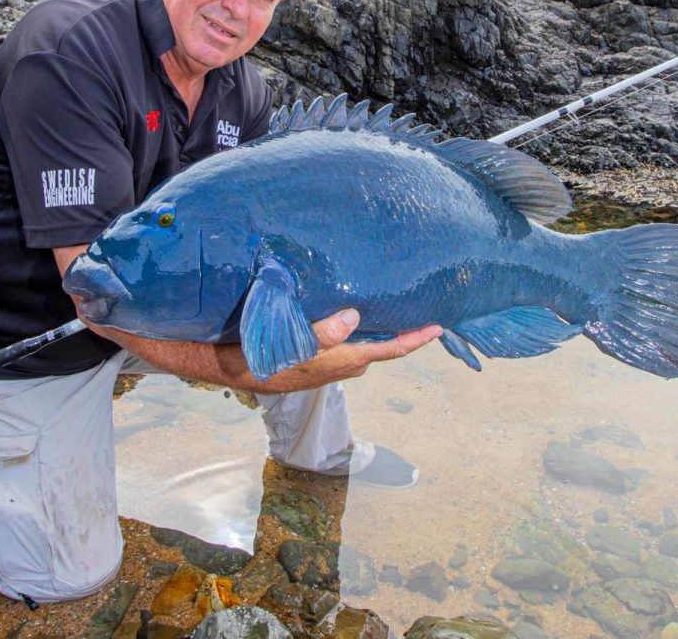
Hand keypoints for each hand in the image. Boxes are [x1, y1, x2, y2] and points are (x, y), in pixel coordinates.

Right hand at [253, 309, 442, 392]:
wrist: (238, 370)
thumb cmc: (267, 358)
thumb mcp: (295, 345)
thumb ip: (326, 333)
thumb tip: (354, 315)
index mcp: (347, 359)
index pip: (391, 349)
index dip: (416, 338)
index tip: (438, 327)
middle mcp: (347, 363)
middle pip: (384, 346)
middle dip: (403, 331)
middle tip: (419, 308)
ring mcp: (335, 363)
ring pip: (368, 344)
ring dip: (381, 330)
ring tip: (394, 306)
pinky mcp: (323, 359)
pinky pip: (352, 344)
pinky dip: (362, 330)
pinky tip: (358, 313)